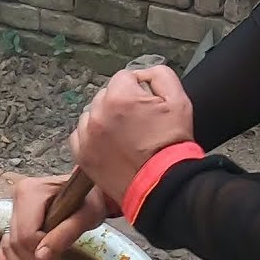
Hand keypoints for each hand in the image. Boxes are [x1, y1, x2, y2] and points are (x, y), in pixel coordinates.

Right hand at [0, 175, 113, 259]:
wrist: (88, 192)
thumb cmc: (90, 200)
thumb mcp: (86, 217)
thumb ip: (64, 235)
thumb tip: (40, 257)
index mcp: (31, 192)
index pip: (26, 235)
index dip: (39, 254)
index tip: (55, 258)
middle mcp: (18, 196)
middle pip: (15, 242)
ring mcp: (14, 207)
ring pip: (9, 245)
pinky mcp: (14, 217)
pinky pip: (5, 243)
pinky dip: (11, 258)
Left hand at [69, 66, 193, 203]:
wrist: (163, 185)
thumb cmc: (172, 146)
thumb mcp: (179, 100)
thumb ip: (160, 75)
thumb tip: (144, 74)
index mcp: (120, 97)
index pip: (124, 77)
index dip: (139, 89)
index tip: (147, 105)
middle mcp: (98, 114)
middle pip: (106, 95)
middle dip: (120, 104)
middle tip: (138, 123)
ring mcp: (88, 136)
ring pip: (92, 114)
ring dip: (105, 119)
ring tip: (124, 136)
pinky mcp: (83, 155)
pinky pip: (80, 136)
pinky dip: (92, 137)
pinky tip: (109, 145)